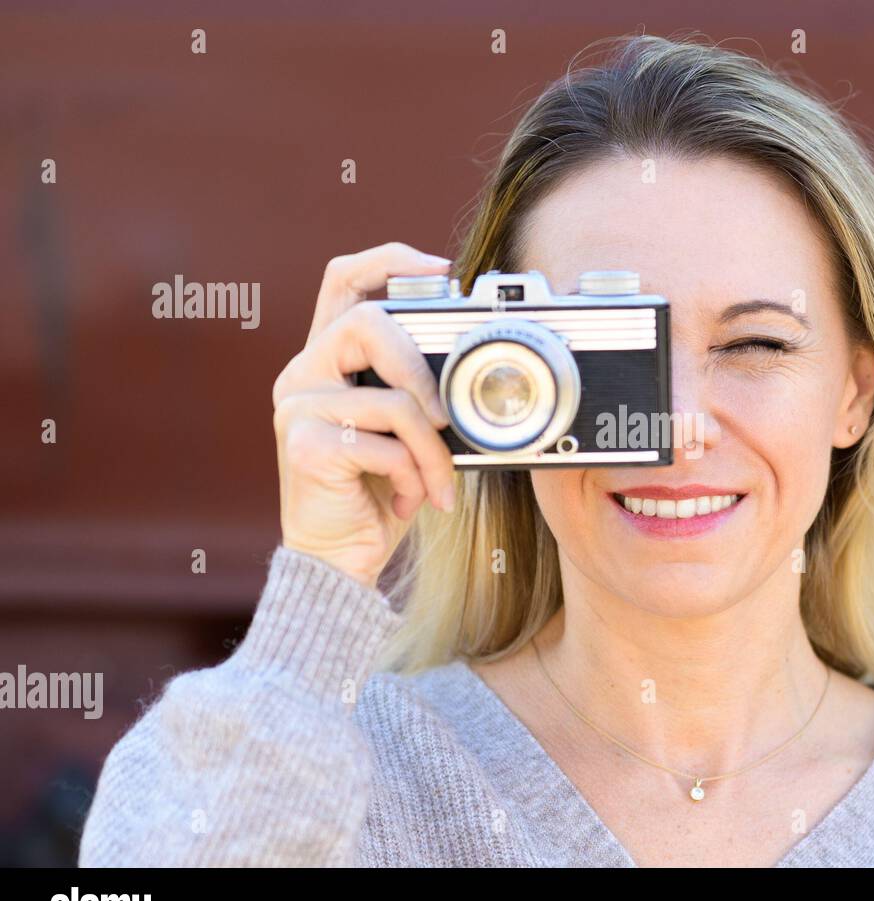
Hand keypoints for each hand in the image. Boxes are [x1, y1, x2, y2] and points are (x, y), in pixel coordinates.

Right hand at [271, 242, 455, 588]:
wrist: (340, 561)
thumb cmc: (376, 494)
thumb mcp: (404, 433)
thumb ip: (417, 391)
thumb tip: (468, 364)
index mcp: (326, 361)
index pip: (343, 279)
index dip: (389, 260)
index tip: (440, 268)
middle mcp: (302, 375)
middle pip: (367, 321)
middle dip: (422, 369)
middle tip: (445, 418)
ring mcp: (298, 408)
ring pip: (394, 398)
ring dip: (433, 451)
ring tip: (435, 485)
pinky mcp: (305, 446)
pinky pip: (388, 444)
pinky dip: (414, 476)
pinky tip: (406, 501)